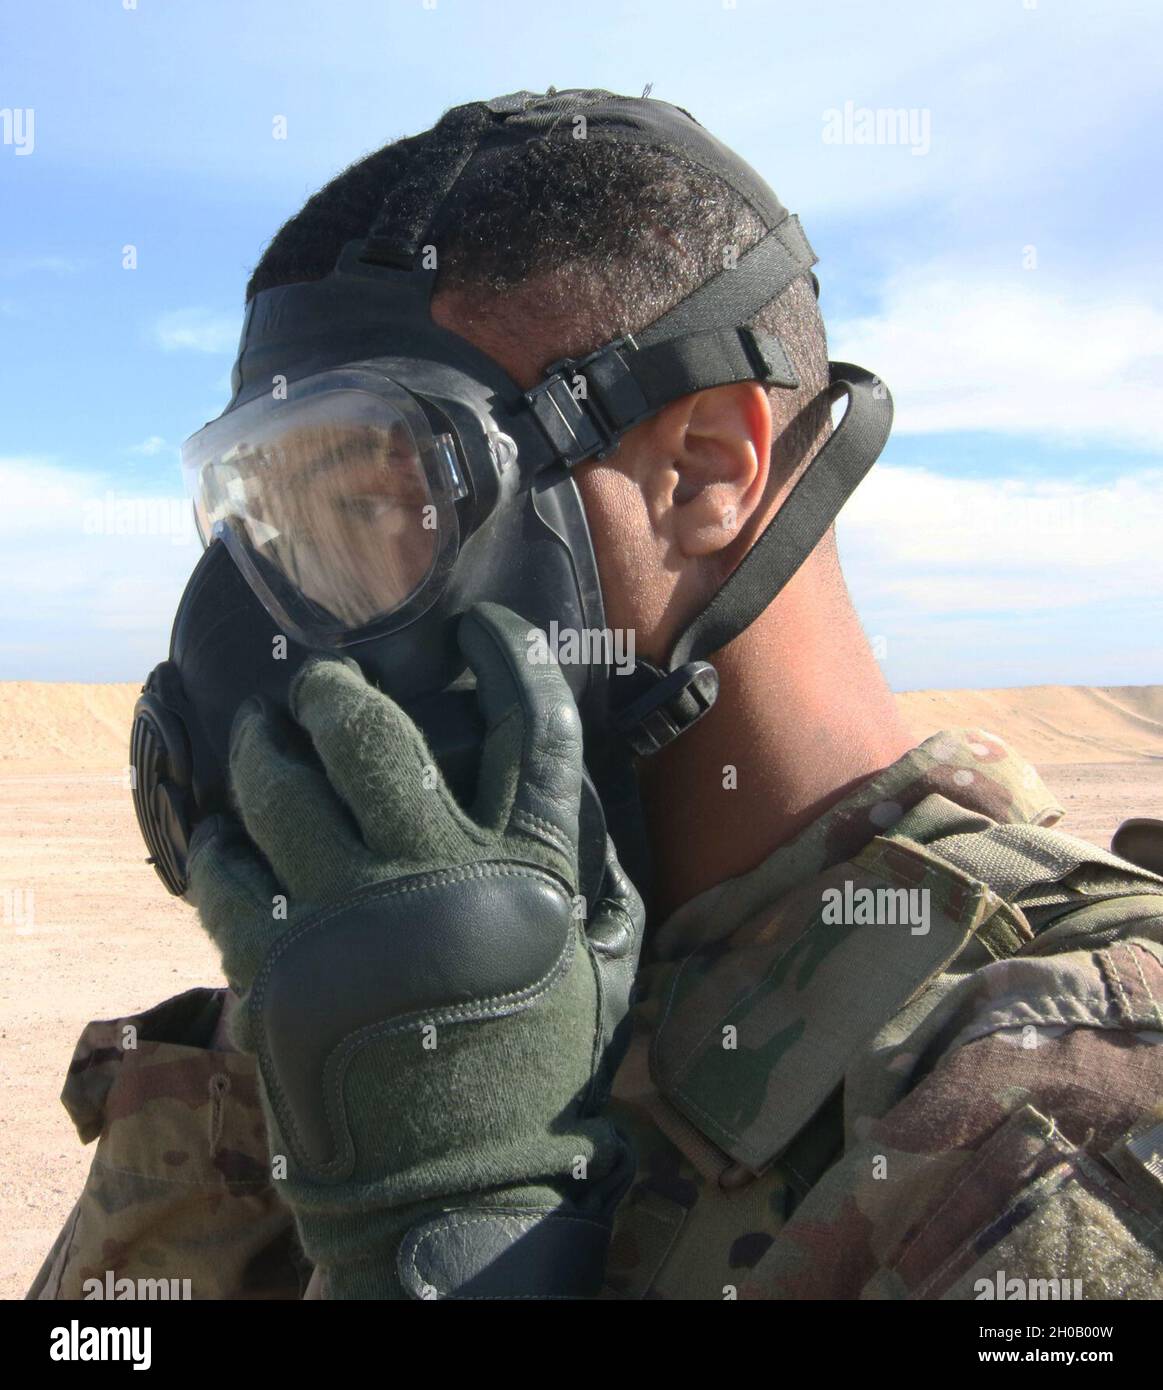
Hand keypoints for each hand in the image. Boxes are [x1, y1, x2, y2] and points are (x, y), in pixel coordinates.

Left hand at [185, 602, 643, 1298]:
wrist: (460, 1183)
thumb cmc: (542, 1064)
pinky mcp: (281, 966)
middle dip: (341, 689)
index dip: (509, 657)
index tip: (479, 627)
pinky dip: (224, 841)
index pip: (530, 725)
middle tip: (324, 678)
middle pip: (376, 738)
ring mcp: (351, 916)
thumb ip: (601, 868)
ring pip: (286, 789)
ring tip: (263, 731)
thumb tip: (582, 782)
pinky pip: (232, 872)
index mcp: (529, 867)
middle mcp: (438, 873)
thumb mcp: (608, 961)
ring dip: (265, 744)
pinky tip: (231, 831)